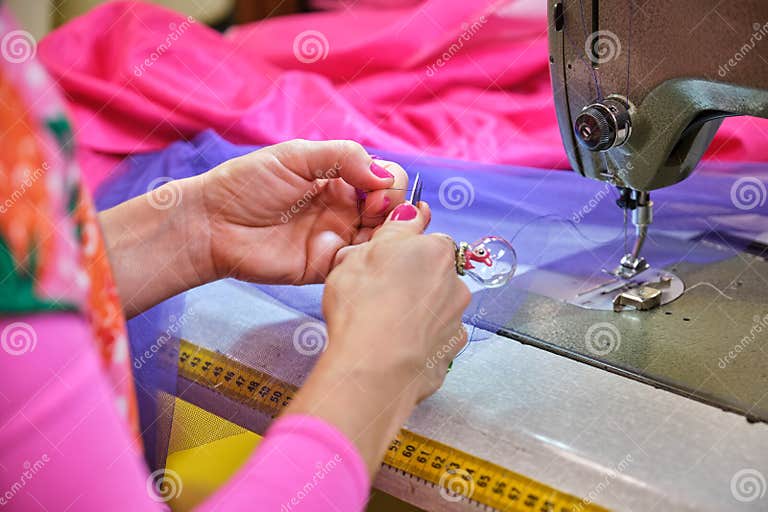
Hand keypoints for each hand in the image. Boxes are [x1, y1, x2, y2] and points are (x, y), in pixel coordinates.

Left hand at [194, 139, 408, 284]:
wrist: (212, 224)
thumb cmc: (246, 184)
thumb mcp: (295, 156)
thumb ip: (343, 156)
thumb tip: (383, 174)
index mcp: (339, 179)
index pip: (384, 179)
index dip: (389, 184)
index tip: (374, 188)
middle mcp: (343, 209)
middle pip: (390, 210)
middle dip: (394, 209)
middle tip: (374, 209)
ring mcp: (336, 238)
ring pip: (380, 239)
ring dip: (387, 234)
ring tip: (374, 231)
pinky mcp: (325, 266)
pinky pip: (358, 264)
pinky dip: (367, 257)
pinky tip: (357, 249)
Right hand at [287, 202, 470, 475]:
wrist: (374, 368)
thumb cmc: (363, 305)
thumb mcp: (362, 253)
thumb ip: (393, 231)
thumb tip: (411, 214)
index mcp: (436, 252)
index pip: (428, 241)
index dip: (404, 252)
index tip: (384, 263)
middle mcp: (455, 284)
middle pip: (434, 276)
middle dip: (412, 283)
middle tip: (376, 295)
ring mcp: (456, 322)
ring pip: (437, 309)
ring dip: (417, 313)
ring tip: (383, 327)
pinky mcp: (450, 355)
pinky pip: (434, 341)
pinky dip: (419, 342)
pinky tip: (394, 348)